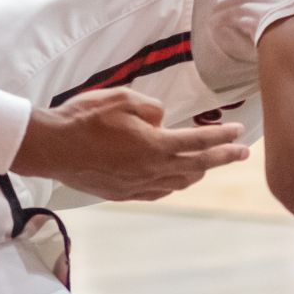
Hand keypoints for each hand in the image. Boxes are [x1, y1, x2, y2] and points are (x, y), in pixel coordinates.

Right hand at [17, 88, 248, 202]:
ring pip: (179, 183)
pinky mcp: (122, 193)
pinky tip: (174, 180)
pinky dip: (174, 185)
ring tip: (208, 164)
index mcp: (154, 146)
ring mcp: (137, 186)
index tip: (240, 132)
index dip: (223, 137)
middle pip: (197, 166)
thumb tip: (162, 119)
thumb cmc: (83, 119)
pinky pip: (158, 192)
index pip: (198, 142)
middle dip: (223, 158)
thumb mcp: (120, 99)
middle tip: (242, 153)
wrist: (51, 148)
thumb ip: (149, 108)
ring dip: (198, 172)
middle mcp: (151, 170)